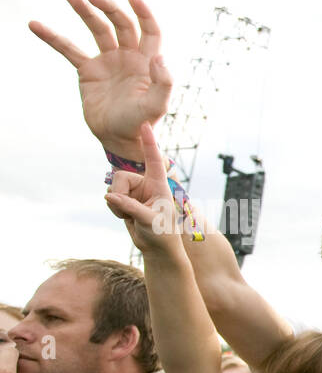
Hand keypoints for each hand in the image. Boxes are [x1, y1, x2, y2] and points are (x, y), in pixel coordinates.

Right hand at [29, 0, 170, 159]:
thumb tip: (159, 57)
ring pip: (97, 30)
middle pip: (121, 24)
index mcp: (148, 63)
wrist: (118, 139)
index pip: (149, 31)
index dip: (143, 13)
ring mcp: (108, 62)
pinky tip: (35, 25)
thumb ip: (162, 83)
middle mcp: (129, 57)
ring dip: (84, 12)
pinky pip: (69, 49)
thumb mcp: (155, 106)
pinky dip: (53, 38)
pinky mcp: (89, 71)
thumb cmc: (140, 124)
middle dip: (108, 8)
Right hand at [103, 123, 182, 251]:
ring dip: (116, 205)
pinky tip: (125, 218)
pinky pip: (110, 198)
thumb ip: (130, 207)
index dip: (149, 142)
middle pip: (120, 177)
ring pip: (112, 188)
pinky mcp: (125, 199)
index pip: (154, 160)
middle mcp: (146, 184)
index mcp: (158, 185)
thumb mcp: (149, 221)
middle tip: (127, 211)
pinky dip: (114, 209)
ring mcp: (134, 191)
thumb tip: (109, 196)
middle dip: (118, 194)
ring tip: (130, 216)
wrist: (157, 248)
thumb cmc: (161, 235)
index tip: (145, 123)